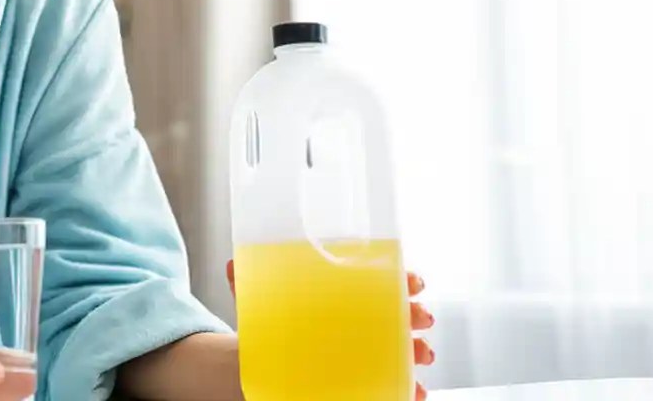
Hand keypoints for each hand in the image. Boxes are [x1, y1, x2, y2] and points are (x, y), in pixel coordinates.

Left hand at [226, 260, 436, 400]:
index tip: (412, 280)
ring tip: (420, 354)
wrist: (267, 366)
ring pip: (405, 349)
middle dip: (416, 313)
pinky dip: (408, 389)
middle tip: (419, 317)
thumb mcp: (262, 306)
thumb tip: (232, 265)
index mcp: (347, 296)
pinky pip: (394, 385)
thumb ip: (248, 286)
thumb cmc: (278, 328)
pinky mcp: (365, 381)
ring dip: (419, 350)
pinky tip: (412, 392)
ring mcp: (368, 352)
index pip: (383, 281)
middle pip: (402, 314)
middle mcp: (365, 323)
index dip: (403, 279)